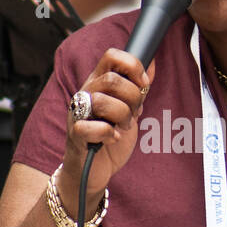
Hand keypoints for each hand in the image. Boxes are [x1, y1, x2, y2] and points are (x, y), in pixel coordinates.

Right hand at [59, 48, 153, 207]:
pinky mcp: (76, 135)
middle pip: (112, 79)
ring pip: (102, 101)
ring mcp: (78, 114)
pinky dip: (108, 134)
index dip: (132, 66)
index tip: (143, 85)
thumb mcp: (129, 109)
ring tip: (124, 127)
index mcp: (98, 83)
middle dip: (132, 97)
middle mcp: (86, 94)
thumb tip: (151, 64)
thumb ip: (137, 89)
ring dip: (122, 116)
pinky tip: (113, 138)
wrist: (92, 170)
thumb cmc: (109, 138)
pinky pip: (89, 127)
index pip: (111, 56)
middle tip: (135, 112)